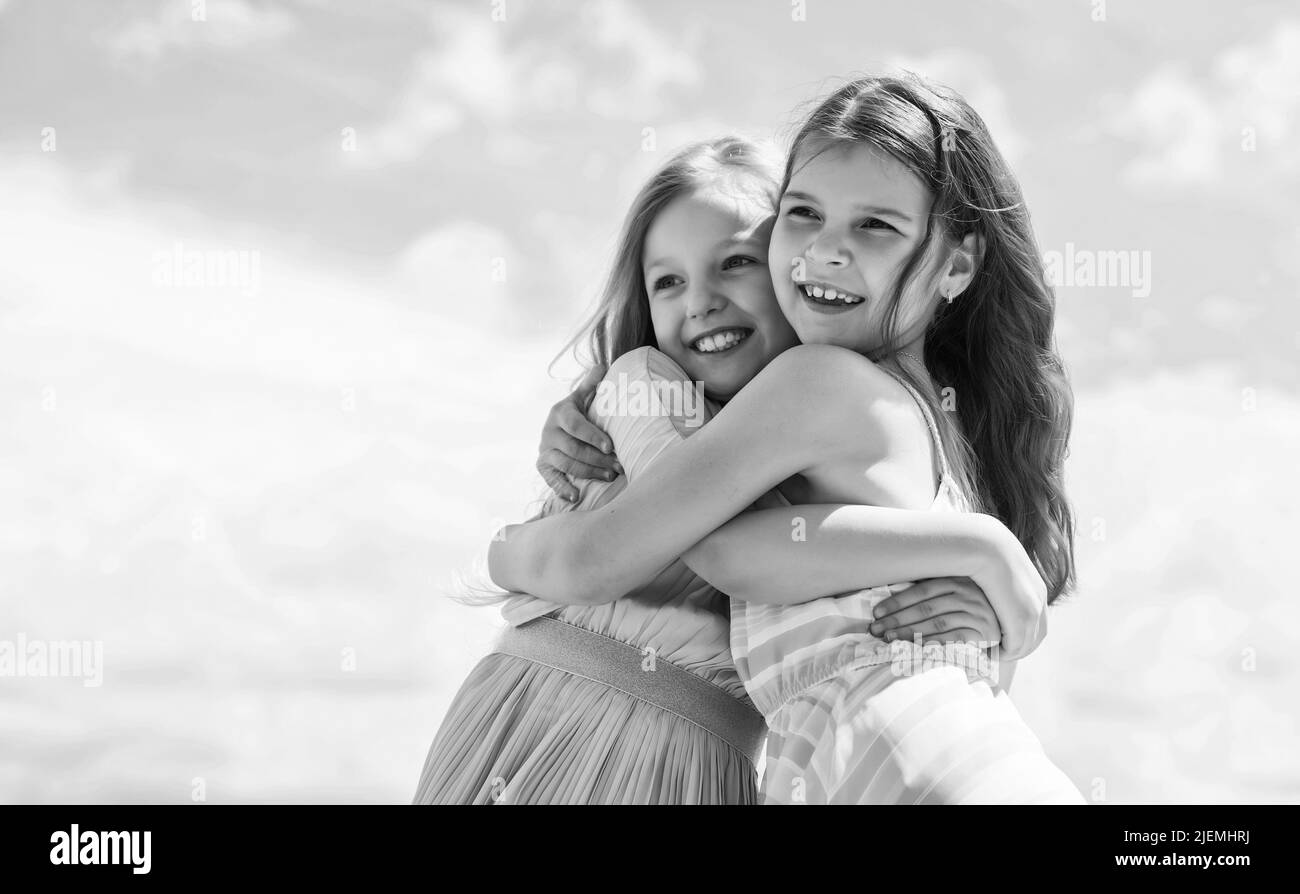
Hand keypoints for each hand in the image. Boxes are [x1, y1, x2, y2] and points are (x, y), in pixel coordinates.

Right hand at [536, 363, 620, 501]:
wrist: (554, 428)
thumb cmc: (576, 413)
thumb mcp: (581, 398)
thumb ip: (591, 385)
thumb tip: (603, 366)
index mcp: (560, 412)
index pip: (576, 425)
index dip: (592, 436)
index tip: (610, 446)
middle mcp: (549, 431)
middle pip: (574, 448)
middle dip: (598, 459)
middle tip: (618, 466)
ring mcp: (544, 450)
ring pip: (567, 464)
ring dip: (589, 472)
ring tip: (609, 477)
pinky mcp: (542, 465)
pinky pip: (551, 479)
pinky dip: (562, 488)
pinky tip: (576, 496)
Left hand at [868, 577, 1000, 648]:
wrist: (1006, 625)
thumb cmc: (970, 609)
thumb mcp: (954, 594)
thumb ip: (931, 594)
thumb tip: (892, 601)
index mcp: (957, 580)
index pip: (921, 590)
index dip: (897, 601)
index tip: (876, 612)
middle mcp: (968, 594)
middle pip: (925, 607)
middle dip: (897, 619)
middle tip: (876, 629)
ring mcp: (977, 613)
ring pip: (936, 622)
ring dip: (909, 632)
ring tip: (888, 638)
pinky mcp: (984, 633)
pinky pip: (953, 638)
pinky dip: (933, 642)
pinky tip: (915, 647)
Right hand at [965, 514, 1048, 659]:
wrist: (982, 544)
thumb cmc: (975, 551)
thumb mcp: (991, 565)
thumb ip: (993, 577)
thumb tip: (986, 582)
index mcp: (1035, 585)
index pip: (1035, 617)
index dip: (1018, 631)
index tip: (998, 638)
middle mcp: (1039, 598)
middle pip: (1037, 633)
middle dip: (1019, 646)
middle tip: (997, 653)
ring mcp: (1034, 608)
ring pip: (1028, 642)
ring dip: (1011, 652)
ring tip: (990, 655)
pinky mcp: (1023, 618)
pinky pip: (1016, 645)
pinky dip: (1004, 653)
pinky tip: (988, 652)